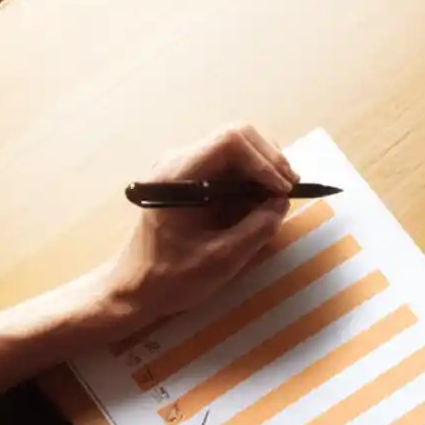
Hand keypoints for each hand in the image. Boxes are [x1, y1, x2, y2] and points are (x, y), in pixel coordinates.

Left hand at [104, 124, 296, 322]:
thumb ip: (257, 228)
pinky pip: (229, 165)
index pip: (230, 141)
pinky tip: (261, 201)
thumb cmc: (171, 277)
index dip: (264, 161)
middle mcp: (179, 162)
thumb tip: (282, 202)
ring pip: (236, 147)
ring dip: (264, 168)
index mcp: (177, 176)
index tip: (282, 190)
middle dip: (269, 160)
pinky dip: (252, 178)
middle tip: (288, 190)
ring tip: (278, 196)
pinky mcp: (192, 179)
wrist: (136, 287)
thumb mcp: (222, 259)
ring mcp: (184, 168)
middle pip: (236, 136)